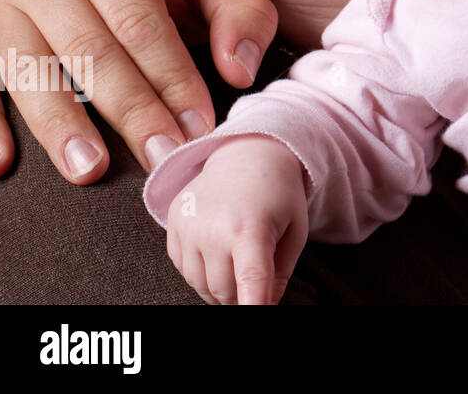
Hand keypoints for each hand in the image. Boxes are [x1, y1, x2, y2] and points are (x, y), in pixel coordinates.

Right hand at [0, 0, 277, 182]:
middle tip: (160, 156)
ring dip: (60, 125)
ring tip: (90, 169)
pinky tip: (1, 163)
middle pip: (89, 50)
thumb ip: (243, 14)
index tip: (195, 126)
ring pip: (29, 70)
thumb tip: (239, 69)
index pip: (138, 23)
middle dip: (130, 111)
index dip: (170, 78)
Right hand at [166, 134, 308, 304]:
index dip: (253, 307)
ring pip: (200, 286)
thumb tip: (263, 307)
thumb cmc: (279, 194)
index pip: (250, 283)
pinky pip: (184, 269)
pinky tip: (218, 247)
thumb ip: (279, 275)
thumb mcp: (294, 231)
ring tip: (238, 256)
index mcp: (251, 229)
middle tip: (255, 271)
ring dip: (220, 285)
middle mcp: (213, 229)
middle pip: (223, 292)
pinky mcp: (173, 225)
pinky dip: (201, 270)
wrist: (248, 152)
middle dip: (240, 294)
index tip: (255, 315)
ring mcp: (188, 228)